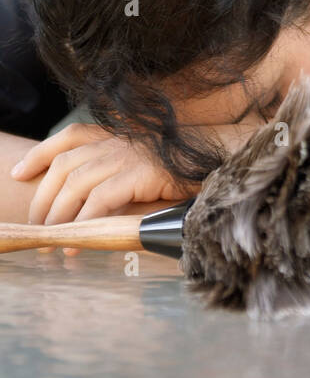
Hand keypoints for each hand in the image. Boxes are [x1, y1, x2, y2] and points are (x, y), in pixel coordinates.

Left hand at [10, 123, 193, 226]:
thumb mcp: (143, 166)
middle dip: (43, 200)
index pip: (68, 138)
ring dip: (58, 216)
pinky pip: (100, 199)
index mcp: (115, 136)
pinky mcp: (141, 173)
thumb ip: (117, 174)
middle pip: (63, 166)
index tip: (18, 173)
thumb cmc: (183, 171)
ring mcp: (127, 156)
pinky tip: (77, 240)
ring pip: (75, 184)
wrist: (221, 160)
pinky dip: (83, 222)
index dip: (39, 154)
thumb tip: (88, 206)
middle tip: (38, 229)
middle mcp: (117, 141)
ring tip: (53, 241)